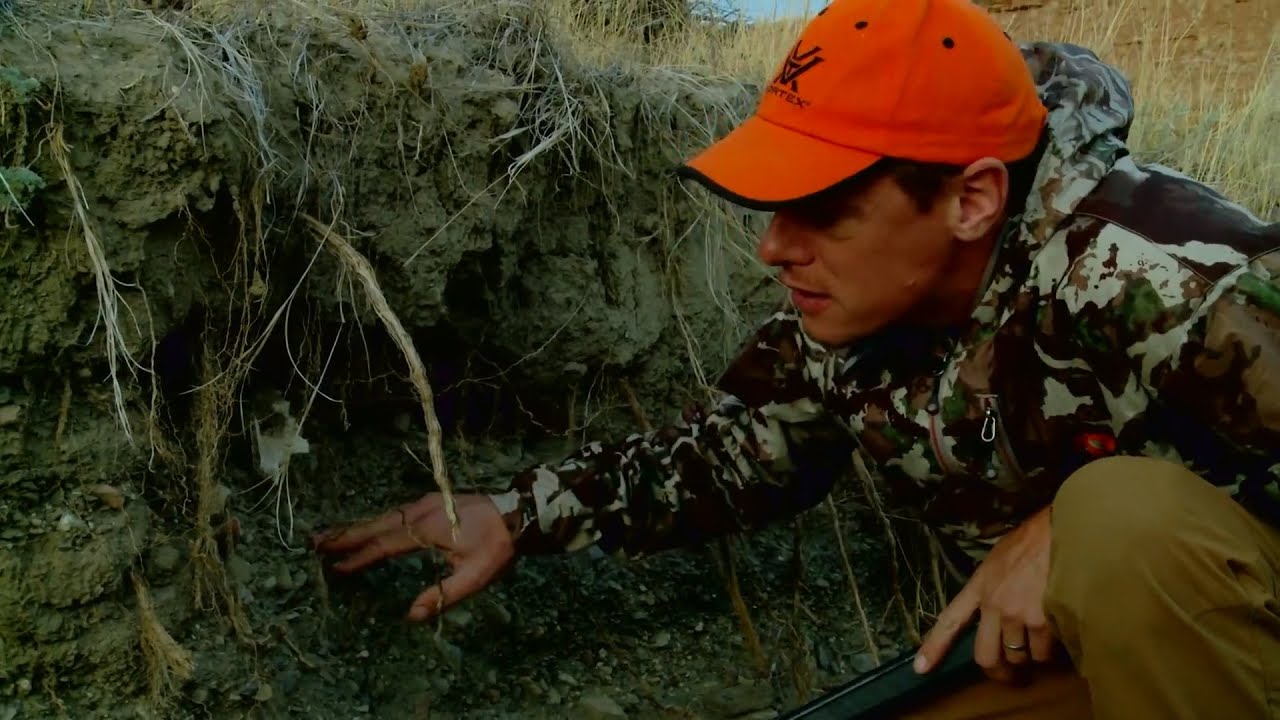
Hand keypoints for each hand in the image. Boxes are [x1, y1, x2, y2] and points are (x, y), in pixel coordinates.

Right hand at [312, 493, 514, 621]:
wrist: (519, 513)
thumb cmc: (497, 548)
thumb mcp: (476, 576)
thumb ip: (444, 596)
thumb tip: (412, 616)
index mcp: (428, 529)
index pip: (386, 545)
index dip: (361, 558)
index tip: (338, 568)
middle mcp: (422, 512)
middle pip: (377, 524)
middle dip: (346, 535)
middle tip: (314, 541)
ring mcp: (426, 504)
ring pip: (384, 517)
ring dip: (357, 526)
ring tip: (330, 535)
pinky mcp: (431, 503)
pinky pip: (395, 513)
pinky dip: (375, 521)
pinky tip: (366, 528)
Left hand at [913, 505, 1054, 682]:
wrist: (1062, 533)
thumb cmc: (1033, 541)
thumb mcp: (998, 560)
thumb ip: (991, 588)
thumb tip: (994, 616)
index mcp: (979, 586)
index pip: (950, 620)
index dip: (934, 646)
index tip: (921, 668)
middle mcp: (993, 603)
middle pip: (985, 655)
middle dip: (998, 671)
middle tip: (1010, 676)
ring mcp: (1016, 613)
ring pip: (1017, 657)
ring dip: (1029, 657)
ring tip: (1040, 641)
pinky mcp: (1041, 620)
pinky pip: (1043, 652)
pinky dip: (1050, 650)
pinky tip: (1056, 634)